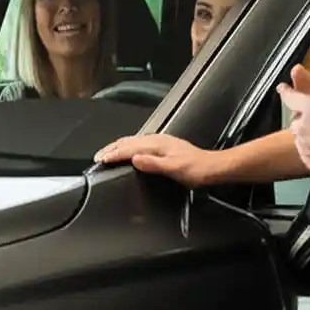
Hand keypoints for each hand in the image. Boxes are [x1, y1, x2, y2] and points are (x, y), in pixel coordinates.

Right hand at [93, 133, 218, 187]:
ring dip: (119, 147)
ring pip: (133, 141)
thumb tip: (134, 158)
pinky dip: (128, 148)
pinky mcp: (164, 146)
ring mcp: (161, 142)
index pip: (130, 148)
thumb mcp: (174, 169)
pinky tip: (128, 153)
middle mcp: (157, 140)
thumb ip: (153, 164)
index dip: (114, 154)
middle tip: (98, 157)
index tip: (100, 160)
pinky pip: (139, 144)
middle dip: (112, 148)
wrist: (212, 168)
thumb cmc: (195, 170)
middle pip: (129, 141)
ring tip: (107, 154)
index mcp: (157, 144)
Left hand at [278, 64, 309, 173]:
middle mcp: (298, 129)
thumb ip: (308, 81)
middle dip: (306, 119)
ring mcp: (303, 147)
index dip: (286, 91)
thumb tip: (295, 69)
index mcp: (300, 110)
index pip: (288, 97)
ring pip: (302, 139)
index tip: (283, 88)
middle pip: (297, 120)